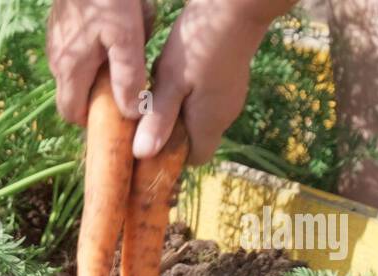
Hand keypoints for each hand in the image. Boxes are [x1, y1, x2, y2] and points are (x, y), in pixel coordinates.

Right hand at [46, 0, 150, 123]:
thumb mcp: (127, 36)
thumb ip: (127, 76)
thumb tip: (130, 114)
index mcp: (70, 69)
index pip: (71, 113)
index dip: (91, 120)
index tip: (116, 112)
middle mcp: (56, 60)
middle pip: (76, 92)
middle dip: (101, 90)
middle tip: (128, 74)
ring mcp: (56, 41)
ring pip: (79, 69)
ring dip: (102, 65)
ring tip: (127, 41)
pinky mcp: (61, 25)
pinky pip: (79, 47)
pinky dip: (97, 46)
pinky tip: (116, 24)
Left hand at [46, 0, 294, 164]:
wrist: (235, 7)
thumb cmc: (199, 45)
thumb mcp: (170, 82)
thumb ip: (158, 119)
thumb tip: (143, 154)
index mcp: (211, 123)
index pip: (195, 158)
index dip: (173, 156)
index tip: (151, 141)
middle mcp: (225, 114)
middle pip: (195, 137)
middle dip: (170, 131)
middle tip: (146, 113)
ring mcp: (229, 95)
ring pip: (198, 114)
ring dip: (176, 109)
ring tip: (157, 90)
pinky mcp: (228, 77)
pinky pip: (204, 95)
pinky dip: (187, 92)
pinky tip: (172, 72)